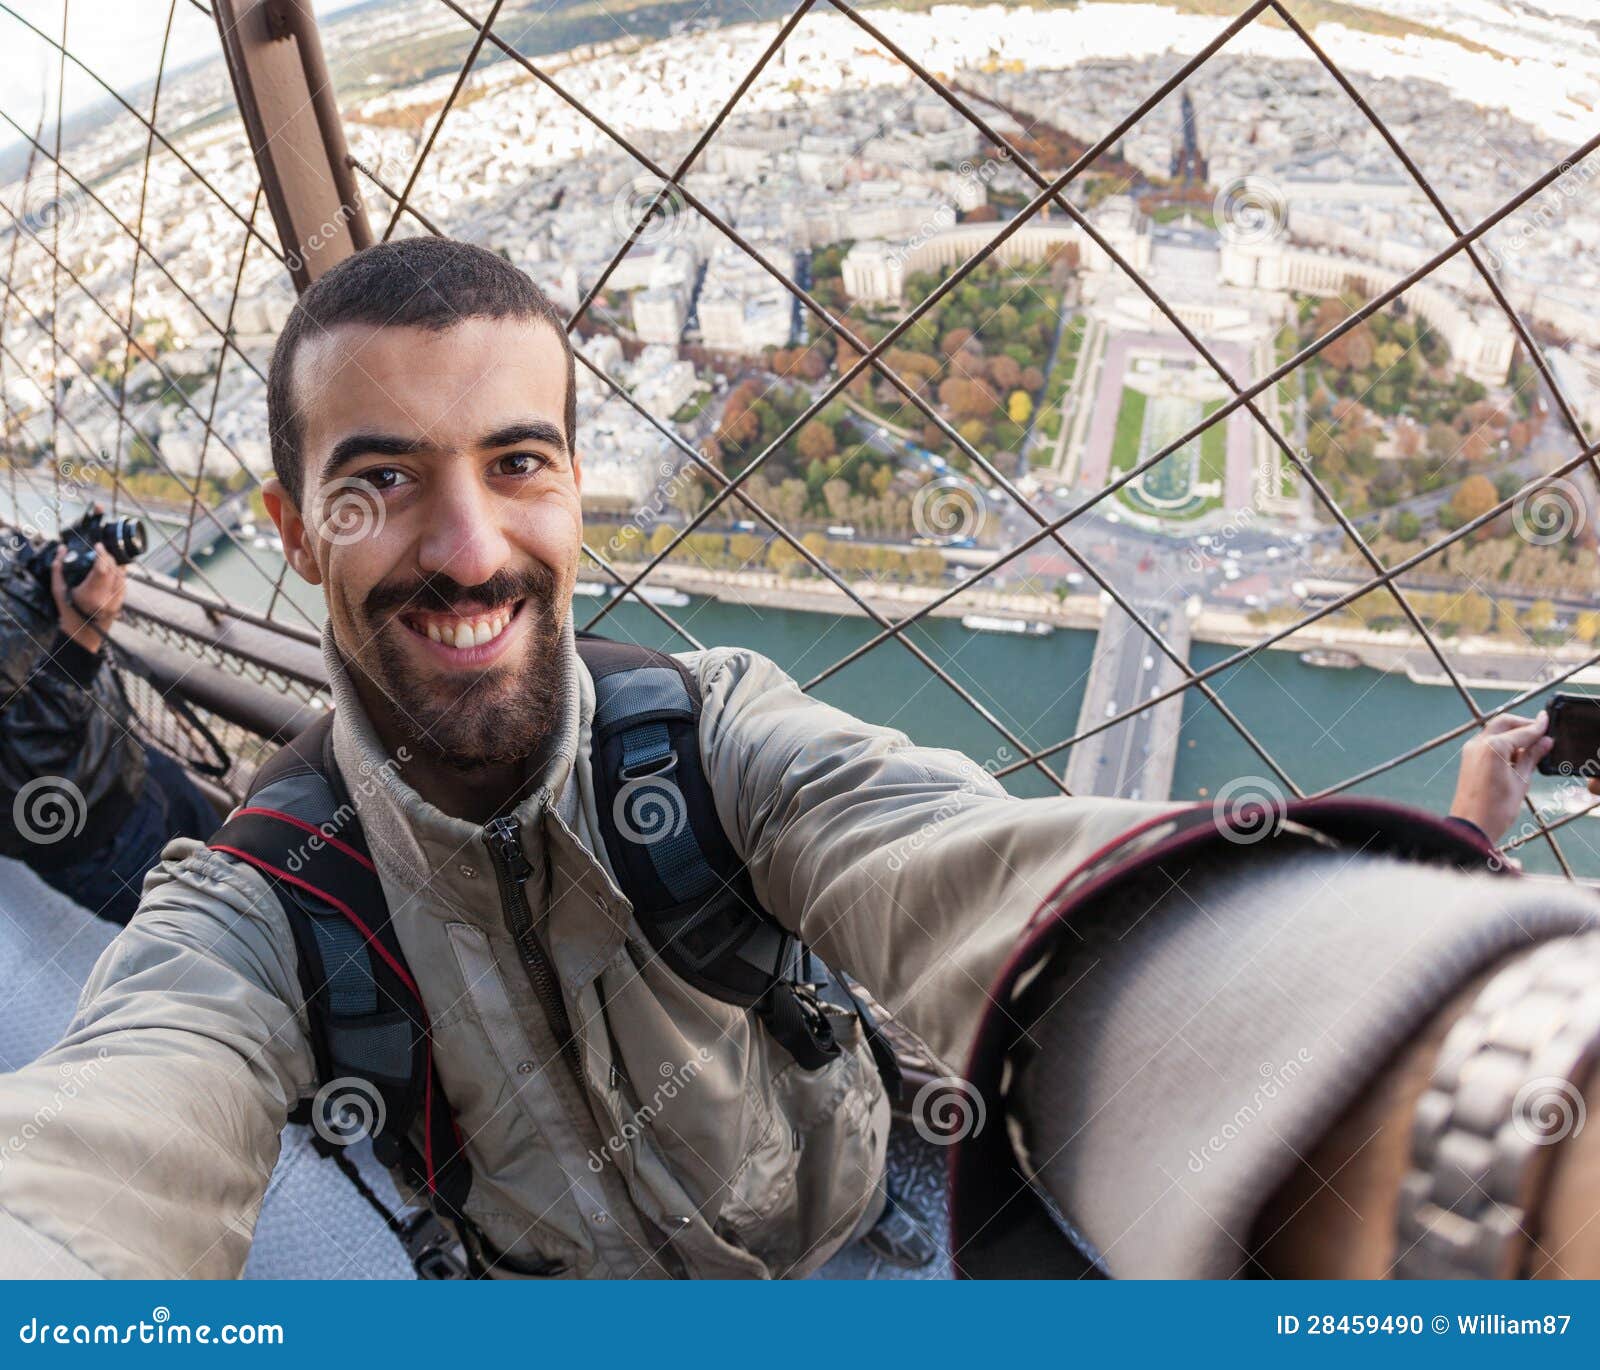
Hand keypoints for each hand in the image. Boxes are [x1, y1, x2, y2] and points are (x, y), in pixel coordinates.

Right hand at [51, 545, 126, 655]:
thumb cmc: (68, 610)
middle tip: (101, 551)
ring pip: (121, 576)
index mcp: (90, 595)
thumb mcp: (58, 589)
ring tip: (107, 558)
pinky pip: (123, 584)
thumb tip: (62, 548)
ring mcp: (115, 602)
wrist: (82, 631)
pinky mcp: (120, 603)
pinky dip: (119, 574)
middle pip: (113, 570)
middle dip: (108, 557)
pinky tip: (114, 569)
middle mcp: (105, 598)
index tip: (99, 546)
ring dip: (115, 564)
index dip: (103, 554)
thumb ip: (59, 567)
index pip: (102, 569)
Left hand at [1448, 710, 1550, 844]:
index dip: (1538, 727)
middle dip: (1522, 725)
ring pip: (1494, 731)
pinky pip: (1487, 742)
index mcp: (1494, 747)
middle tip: (1540, 732)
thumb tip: (1545, 741)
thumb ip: (1532, 757)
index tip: (1548, 720)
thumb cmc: (1497, 808)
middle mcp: (1478, 744)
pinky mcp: (1467, 758)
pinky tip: (1516, 755)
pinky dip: (1502, 742)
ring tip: (1531, 747)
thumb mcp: (1521, 781)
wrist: (1471, 826)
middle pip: (1504, 723)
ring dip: (1512, 734)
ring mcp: (1470, 750)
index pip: (1522, 731)